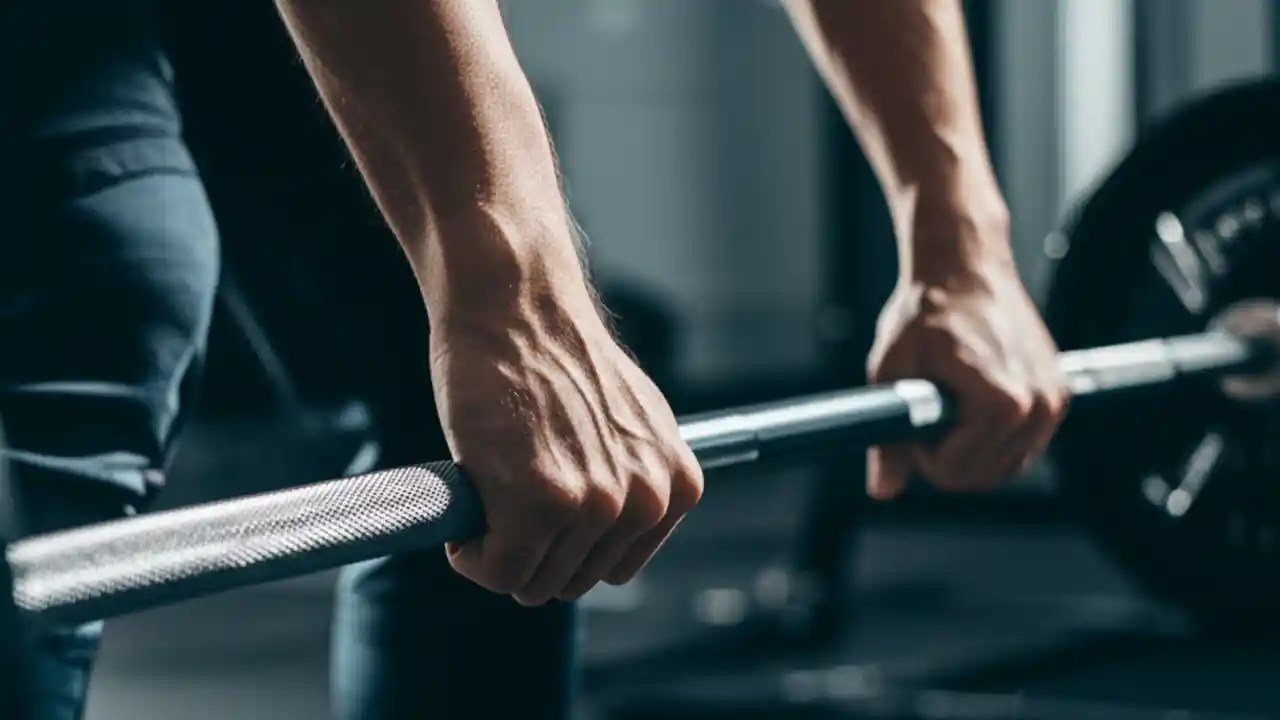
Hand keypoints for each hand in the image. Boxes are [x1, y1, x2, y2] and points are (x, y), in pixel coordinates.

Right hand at [430, 294, 702, 605]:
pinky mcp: (540, 504)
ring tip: (487, 491)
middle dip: (530, 550)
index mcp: (676, 486)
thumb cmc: (555, 353)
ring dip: (498, 549)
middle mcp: (646, 501)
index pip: (613, 567)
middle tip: (503, 497)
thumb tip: (611, 519)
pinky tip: (468, 504)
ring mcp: (595, 505)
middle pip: (572, 581)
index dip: (565, 545)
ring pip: (532, 582)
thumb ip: (629, 476)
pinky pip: (497, 570)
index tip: (538, 509)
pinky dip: (470, 554)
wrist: (517, 301)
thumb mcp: (625, 421)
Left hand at [866, 260, 1067, 498]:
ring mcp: (1054, 404)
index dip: (922, 453)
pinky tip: (974, 397)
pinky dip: (991, 436)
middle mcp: (1041, 408)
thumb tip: (882, 491)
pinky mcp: (1058, 398)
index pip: (955, 475)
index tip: (916, 411)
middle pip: (982, 479)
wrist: (965, 268)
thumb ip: (888, 438)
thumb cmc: (927, 311)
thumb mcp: (892, 372)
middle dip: (947, 455)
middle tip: (931, 405)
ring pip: (1001, 467)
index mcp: (1004, 404)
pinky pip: (1018, 446)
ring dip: (970, 447)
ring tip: (952, 398)